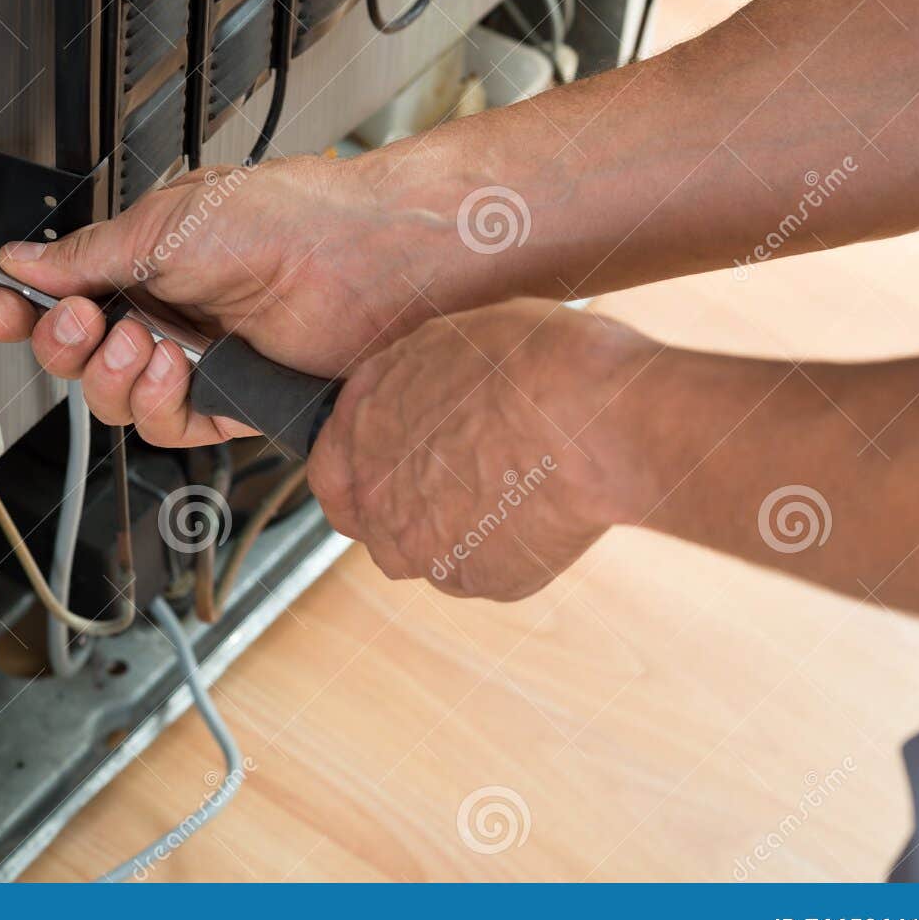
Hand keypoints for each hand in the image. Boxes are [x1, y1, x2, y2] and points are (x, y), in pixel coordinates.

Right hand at [0, 154, 465, 445]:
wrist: (356, 258)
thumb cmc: (282, 218)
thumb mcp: (163, 225)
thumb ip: (86, 256)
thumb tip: (24, 261)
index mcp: (143, 262)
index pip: (60, 297)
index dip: (20, 311)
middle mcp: (166, 313)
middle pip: (75, 358)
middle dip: (61, 345)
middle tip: (76, 322)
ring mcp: (195, 360)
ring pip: (113, 399)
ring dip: (111, 376)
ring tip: (144, 340)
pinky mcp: (228, 400)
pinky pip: (165, 425)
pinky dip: (157, 402)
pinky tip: (174, 368)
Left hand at [308, 298, 651, 599]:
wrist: (588, 420)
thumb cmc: (536, 362)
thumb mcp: (457, 340)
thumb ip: (420, 379)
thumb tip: (430, 389)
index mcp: (364, 420)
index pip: (330, 466)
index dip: (361, 467)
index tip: (390, 466)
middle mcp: (377, 490)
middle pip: (371, 519)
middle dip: (406, 507)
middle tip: (461, 483)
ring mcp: (421, 544)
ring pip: (424, 551)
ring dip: (454, 532)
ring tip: (512, 493)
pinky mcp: (475, 579)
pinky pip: (482, 570)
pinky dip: (506, 549)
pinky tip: (542, 514)